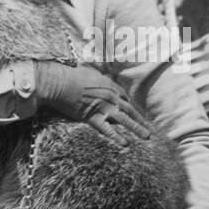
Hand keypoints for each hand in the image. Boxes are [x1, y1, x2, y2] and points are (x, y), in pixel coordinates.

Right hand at [33, 60, 151, 146]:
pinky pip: (107, 129)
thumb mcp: (89, 68)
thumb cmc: (71, 74)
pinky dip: (116, 137)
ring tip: (146, 137)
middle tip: (148, 129)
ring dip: (137, 128)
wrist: (60, 83)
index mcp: (110, 85)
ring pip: (124, 120)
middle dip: (139, 119)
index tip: (133, 113)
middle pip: (129, 109)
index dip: (129, 106)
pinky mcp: (93, 117)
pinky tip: (126, 143)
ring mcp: (104, 108)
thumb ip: (97, 70)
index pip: (124, 97)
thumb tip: (96, 65)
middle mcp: (111, 97)